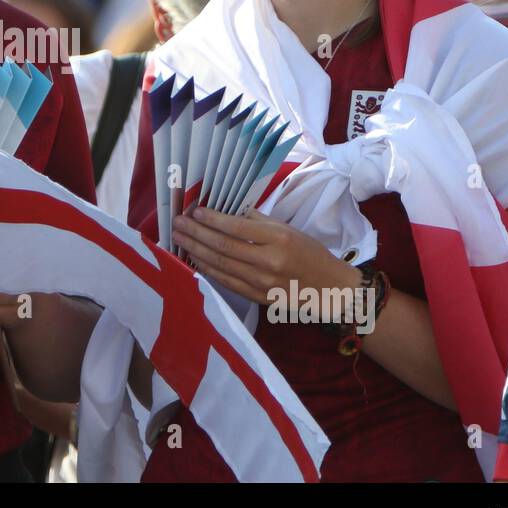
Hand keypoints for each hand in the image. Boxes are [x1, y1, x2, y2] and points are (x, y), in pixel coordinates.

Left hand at [171, 206, 357, 304]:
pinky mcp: (256, 297)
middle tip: (177, 223)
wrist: (329, 287)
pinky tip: (194, 259)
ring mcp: (261, 282)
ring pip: (220, 265)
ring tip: (179, 238)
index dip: (212, 219)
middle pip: (223, 246)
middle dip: (196, 233)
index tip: (194, 211)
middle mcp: (268, 262)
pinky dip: (207, 269)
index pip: (236, 228)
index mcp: (278, 240)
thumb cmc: (308, 252)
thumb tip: (226, 212)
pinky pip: (225, 281)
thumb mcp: (287, 229)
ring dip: (195, 250)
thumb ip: (256, 221)